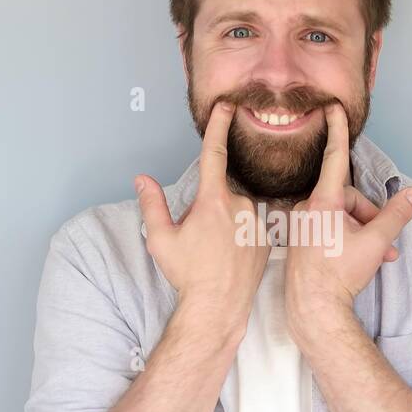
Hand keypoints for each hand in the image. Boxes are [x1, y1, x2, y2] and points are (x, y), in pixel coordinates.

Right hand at [135, 101, 270, 336]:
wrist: (219, 306)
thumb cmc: (188, 274)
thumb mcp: (160, 239)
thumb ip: (152, 205)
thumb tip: (142, 179)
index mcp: (212, 201)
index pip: (215, 153)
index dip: (219, 126)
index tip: (227, 105)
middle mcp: (240, 205)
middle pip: (222, 192)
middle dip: (210, 209)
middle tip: (203, 241)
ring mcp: (259, 221)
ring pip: (240, 209)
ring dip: (228, 222)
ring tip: (219, 252)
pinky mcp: (270, 237)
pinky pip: (254, 225)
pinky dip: (243, 234)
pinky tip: (234, 256)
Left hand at [283, 103, 411, 341]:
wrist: (312, 310)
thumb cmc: (339, 276)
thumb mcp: (376, 243)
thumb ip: (395, 216)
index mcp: (324, 202)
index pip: (335, 157)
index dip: (337, 131)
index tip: (332, 107)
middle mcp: (309, 208)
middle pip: (347, 197)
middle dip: (369, 216)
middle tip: (384, 242)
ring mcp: (303, 225)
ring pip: (340, 216)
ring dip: (362, 231)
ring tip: (377, 256)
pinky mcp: (301, 240)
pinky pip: (329, 229)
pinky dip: (347, 239)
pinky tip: (359, 259)